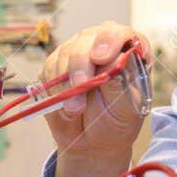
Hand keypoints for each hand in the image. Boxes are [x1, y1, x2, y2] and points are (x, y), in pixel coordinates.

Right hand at [42, 22, 149, 176]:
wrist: (93, 142)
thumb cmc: (117, 122)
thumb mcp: (126, 110)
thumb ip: (120, 85)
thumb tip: (113, 60)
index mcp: (128, 53)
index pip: (121, 33)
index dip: (110, 40)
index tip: (101, 58)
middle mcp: (102, 46)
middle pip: (88, 39)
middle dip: (81, 65)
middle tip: (80, 89)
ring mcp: (77, 53)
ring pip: (65, 53)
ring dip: (66, 83)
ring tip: (75, 110)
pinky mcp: (56, 66)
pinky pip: (49, 69)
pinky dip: (54, 89)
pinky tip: (65, 106)